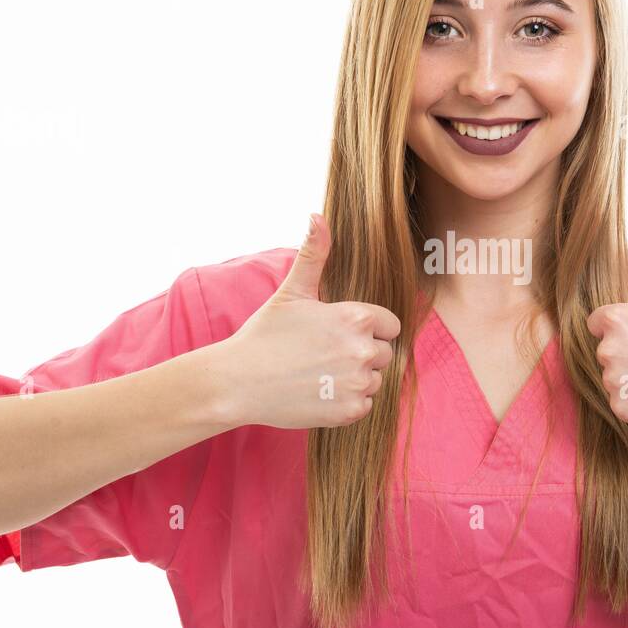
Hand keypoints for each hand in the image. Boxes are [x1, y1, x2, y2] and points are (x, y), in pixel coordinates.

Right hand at [214, 213, 401, 428]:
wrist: (237, 382)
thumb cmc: (264, 334)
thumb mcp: (291, 291)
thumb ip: (314, 254)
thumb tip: (318, 216)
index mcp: (355, 318)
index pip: (390, 325)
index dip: (369, 329)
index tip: (341, 334)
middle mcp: (362, 350)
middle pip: (385, 354)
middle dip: (361, 354)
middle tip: (324, 355)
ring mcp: (357, 384)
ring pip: (375, 380)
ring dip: (355, 379)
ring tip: (320, 374)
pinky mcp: (348, 412)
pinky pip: (365, 406)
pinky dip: (347, 403)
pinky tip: (320, 393)